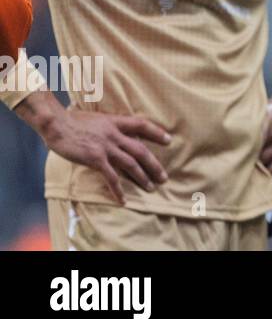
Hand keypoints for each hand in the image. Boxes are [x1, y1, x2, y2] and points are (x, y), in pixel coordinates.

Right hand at [43, 108, 170, 204]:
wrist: (56, 124)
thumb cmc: (72, 121)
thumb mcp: (97, 119)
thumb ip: (109, 126)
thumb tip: (117, 133)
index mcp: (115, 122)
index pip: (142, 125)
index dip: (156, 132)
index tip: (169, 140)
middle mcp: (114, 134)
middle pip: (140, 150)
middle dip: (154, 164)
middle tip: (164, 176)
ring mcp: (106, 147)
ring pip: (130, 164)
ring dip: (142, 177)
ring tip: (151, 187)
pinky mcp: (95, 159)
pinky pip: (111, 177)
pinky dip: (118, 189)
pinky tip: (123, 200)